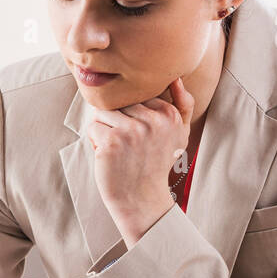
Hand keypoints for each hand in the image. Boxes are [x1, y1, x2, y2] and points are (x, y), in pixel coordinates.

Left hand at [86, 77, 194, 245]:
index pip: (135, 97)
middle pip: (118, 103)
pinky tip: (109, 157)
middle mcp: (152, 120)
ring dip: (104, 131)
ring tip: (118, 150)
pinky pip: (93, 128)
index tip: (140, 137)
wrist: (143, 199)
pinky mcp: (111, 142)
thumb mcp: (179, 135)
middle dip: (116, 122)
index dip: (131, 116)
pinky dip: (96, 142)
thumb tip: (176, 78)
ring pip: (103, 113)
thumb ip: (183, 105)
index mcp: (169, 114)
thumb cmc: (157, 165)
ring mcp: (131, 131)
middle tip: (127, 146)